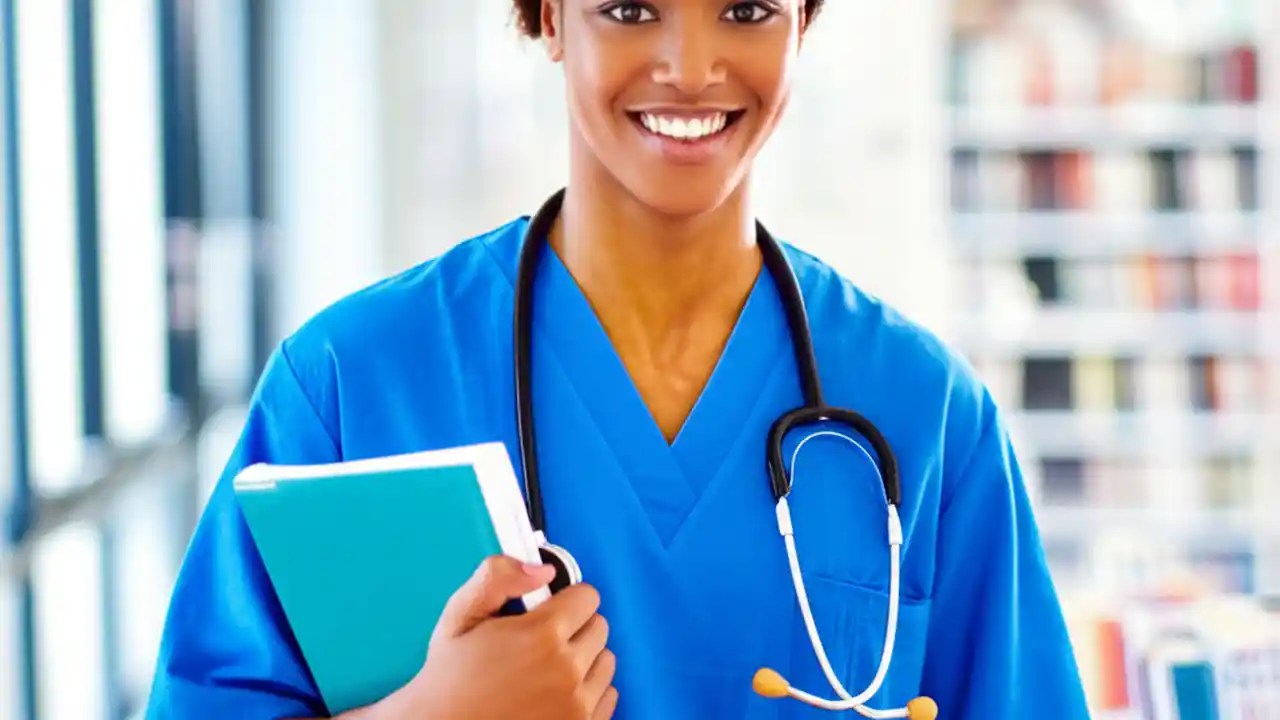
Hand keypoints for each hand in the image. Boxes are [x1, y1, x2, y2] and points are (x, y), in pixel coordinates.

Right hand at [374, 555, 617, 719]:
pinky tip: (558, 693)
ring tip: (548, 668)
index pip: (588, 597)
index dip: (565, 599)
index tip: (549, 610)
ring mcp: (577, 703)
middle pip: (599, 627)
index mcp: (541, 634)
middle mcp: (567, 669)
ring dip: (584, 659)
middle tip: (542, 641)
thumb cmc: (450, 678)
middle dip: (575, 627)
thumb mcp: (461, 616)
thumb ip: (498, 578)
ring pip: (606, 661)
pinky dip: (589, 691)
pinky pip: (608, 697)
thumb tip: (542, 570)